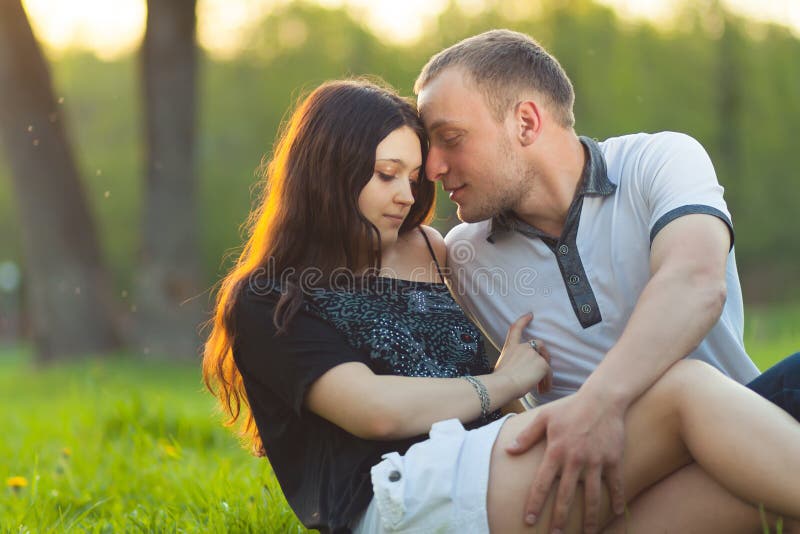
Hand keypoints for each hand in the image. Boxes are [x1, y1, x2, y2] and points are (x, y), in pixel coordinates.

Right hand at [494, 313, 549, 397]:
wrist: (503, 384)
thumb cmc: (498, 381)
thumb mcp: (500, 368)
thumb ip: (511, 365)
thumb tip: (516, 373)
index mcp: (510, 347)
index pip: (516, 328)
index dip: (523, 320)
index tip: (530, 315)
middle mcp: (523, 347)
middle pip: (539, 345)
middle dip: (543, 355)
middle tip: (542, 372)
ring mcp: (533, 354)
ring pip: (545, 362)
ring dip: (544, 374)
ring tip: (540, 387)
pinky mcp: (542, 364)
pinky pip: (549, 374)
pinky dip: (546, 383)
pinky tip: (542, 390)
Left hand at [506, 391, 626, 533]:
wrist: (602, 399)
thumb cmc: (570, 408)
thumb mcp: (544, 417)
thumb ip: (526, 436)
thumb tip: (508, 450)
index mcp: (556, 451)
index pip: (542, 483)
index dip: (535, 503)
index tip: (529, 520)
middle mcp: (575, 460)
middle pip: (566, 495)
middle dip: (559, 518)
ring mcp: (596, 461)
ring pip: (592, 496)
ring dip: (590, 518)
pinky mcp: (613, 460)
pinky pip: (616, 484)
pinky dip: (618, 499)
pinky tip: (617, 513)